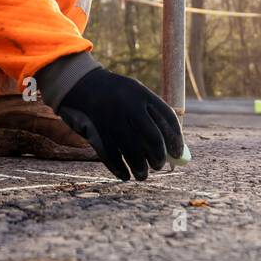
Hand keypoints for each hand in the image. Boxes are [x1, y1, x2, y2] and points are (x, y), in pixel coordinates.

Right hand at [52, 67, 184, 180]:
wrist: (82, 85)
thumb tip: (172, 149)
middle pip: (153, 138)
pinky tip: (125, 175)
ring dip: (141, 168)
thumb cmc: (116, 95)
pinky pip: (112, 157)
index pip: (167, 118)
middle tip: (159, 165)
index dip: (176, 139)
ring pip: (133, 152)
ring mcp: (112, 120)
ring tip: (143, 174)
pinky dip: (120, 170)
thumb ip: (153, 116)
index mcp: (141, 94)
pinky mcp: (97, 133)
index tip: (178, 154)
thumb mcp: (135, 94)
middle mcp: (128, 106)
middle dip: (159, 157)